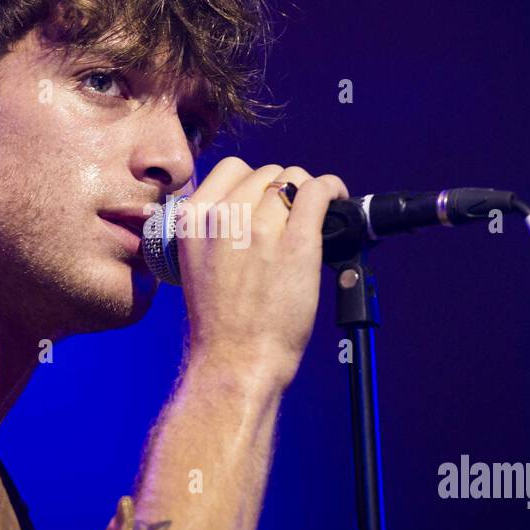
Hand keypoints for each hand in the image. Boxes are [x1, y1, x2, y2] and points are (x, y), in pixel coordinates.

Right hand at [175, 157, 349, 390]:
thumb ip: (213, 229)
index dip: (254, 182)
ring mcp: (259, 228)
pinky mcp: (296, 243)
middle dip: (281, 190)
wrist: (236, 359)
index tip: (266, 200)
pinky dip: (332, 189)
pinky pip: (318, 192)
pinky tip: (337, 199)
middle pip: (265, 173)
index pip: (231, 169)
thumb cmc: (220, 321)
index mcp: (193, 220)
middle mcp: (223, 218)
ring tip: (313, 214)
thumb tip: (247, 203)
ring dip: (306, 192)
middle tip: (290, 217)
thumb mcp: (195, 263)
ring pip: (293, 178)